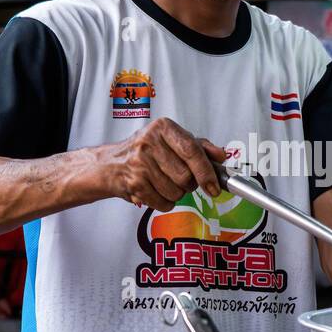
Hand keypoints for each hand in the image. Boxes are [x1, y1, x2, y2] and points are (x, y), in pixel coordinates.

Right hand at [107, 117, 227, 211]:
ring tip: (163, 183)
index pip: (192, 150)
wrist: (110, 164)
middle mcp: (149, 142)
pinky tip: (155, 191)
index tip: (214, 186)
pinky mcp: (133, 183)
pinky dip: (164, 202)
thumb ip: (199, 146)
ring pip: (176, 192)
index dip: (207, 171)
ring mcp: (139, 163)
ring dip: (176, 194)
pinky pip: (163, 203)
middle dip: (188, 184)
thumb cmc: (145, 151)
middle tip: (180, 179)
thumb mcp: (171, 140)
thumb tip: (221, 155)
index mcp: (163, 128)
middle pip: (186, 176)